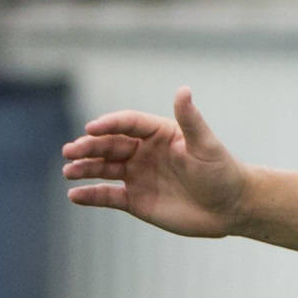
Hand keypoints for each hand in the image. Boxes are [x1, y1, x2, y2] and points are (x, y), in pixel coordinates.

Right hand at [61, 90, 250, 237]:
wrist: (230, 208)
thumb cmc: (221, 172)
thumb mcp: (206, 145)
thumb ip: (190, 119)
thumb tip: (182, 89)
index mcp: (158, 133)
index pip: (127, 124)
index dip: (109, 125)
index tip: (91, 129)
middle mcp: (144, 152)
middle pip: (109, 145)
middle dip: (88, 147)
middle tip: (69, 151)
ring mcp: (138, 176)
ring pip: (104, 169)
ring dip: (84, 169)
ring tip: (68, 171)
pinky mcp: (136, 200)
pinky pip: (108, 196)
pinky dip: (91, 195)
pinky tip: (74, 195)